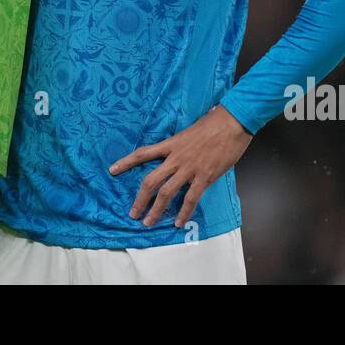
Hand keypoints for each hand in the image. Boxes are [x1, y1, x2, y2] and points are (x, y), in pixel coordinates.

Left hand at [108, 104, 252, 227]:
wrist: (232, 123)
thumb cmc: (213, 122)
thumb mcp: (189, 130)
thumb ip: (180, 144)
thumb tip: (175, 151)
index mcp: (171, 144)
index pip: (143, 153)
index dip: (126, 162)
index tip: (112, 170)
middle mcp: (176, 158)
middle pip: (151, 181)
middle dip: (140, 199)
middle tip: (133, 213)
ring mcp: (189, 169)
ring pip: (167, 193)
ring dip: (156, 210)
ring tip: (148, 222)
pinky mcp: (204, 177)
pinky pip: (191, 198)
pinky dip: (184, 212)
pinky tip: (178, 222)